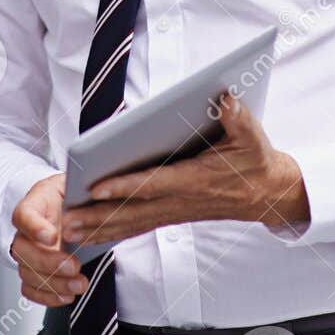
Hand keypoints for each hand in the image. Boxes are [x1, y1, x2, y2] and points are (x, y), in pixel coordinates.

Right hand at [11, 174, 88, 306]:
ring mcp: (27, 251)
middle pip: (22, 249)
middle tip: (74, 266)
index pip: (23, 214)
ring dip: (53, 284)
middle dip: (48, 262)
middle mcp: (26, 229)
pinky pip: (29, 288)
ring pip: (27, 272)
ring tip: (80, 284)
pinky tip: (66, 297)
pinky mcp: (33, 270)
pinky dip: (46, 297)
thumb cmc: (72, 192)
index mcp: (36, 202)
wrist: (68, 206)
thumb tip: (95, 191)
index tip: (51, 236)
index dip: (33, 227)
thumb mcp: (77, 181)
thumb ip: (81, 186)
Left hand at [61, 94, 309, 246]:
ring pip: (132, 223)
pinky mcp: (172, 214)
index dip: (124, 187)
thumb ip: (238, 118)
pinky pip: (139, 226)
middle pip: (133, 211)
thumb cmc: (256, 161)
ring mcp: (175, 211)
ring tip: (68, 232)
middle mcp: (181, 200)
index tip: (96, 188)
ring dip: (100, 228)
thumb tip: (224, 98)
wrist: (268, 194)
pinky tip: (91, 236)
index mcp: (196, 179)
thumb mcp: (254, 137)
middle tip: (66, 222)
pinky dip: (113, 232)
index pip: (153, 184)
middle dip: (98, 216)